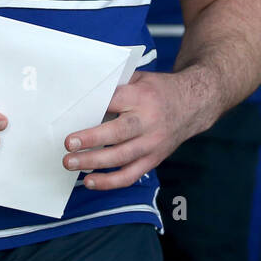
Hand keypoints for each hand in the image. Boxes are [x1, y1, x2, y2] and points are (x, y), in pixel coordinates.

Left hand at [60, 70, 206, 190]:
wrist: (192, 105)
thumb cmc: (157, 90)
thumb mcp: (139, 78)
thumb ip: (115, 86)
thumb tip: (83, 95)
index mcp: (142, 97)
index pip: (115, 101)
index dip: (94, 107)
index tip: (72, 111)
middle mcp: (148, 122)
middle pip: (118, 133)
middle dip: (91, 140)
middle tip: (68, 144)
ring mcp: (152, 144)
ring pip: (122, 158)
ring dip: (94, 163)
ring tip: (70, 163)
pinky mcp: (153, 160)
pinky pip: (130, 175)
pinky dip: (109, 181)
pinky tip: (90, 181)